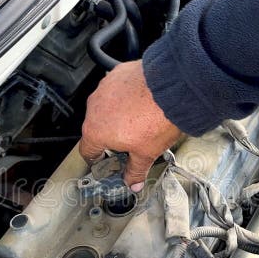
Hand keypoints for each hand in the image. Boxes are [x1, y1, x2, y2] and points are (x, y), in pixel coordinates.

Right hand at [80, 60, 181, 191]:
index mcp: (96, 131)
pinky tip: (141, 102)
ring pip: (106, 107)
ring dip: (118, 115)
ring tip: (139, 121)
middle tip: (129, 142)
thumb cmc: (156, 120)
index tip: (102, 162)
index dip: (95, 160)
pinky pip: (116, 89)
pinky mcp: (117, 74)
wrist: (171, 89)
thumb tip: (133, 183)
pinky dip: (125, 96)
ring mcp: (105, 89)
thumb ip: (135, 171)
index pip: (87, 151)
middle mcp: (95, 109)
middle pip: (97, 128)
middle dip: (111, 137)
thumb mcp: (146, 154)